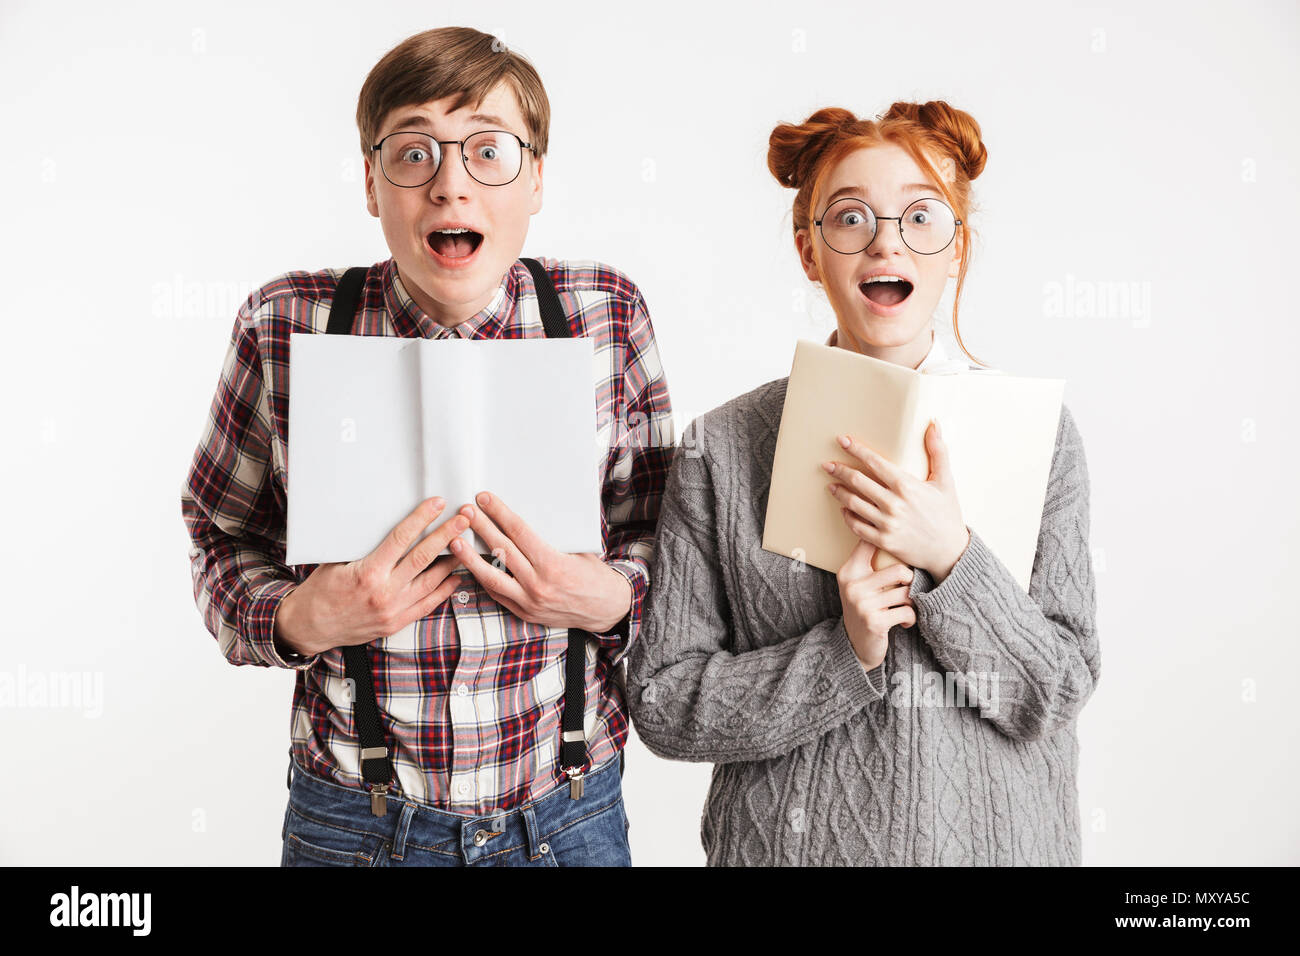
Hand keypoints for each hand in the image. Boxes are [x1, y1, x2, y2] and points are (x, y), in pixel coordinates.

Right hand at [274, 496, 467, 656]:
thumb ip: (364, 546)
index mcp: (367, 572)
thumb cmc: (322, 589)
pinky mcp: (396, 623)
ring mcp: (393, 610)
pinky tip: (456, 576)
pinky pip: (427, 604)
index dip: (422, 518)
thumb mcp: (337, 560)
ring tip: (468, 543)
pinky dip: (444, 590)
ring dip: (452, 561)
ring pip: (432, 581)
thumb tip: (385, 521)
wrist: (310, 627)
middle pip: (424, 557)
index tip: (438, 503)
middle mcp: (384, 592)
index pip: (402, 539)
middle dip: (447, 534)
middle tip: (465, 518)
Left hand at [451, 491, 630, 632]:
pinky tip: (470, 565)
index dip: (499, 513)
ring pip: (491, 577)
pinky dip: (483, 579)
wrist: (607, 610)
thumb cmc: (596, 576)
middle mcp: (538, 584)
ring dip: (470, 557)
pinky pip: (497, 594)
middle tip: (464, 511)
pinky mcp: (524, 614)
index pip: (519, 533)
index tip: (484, 498)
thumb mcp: (580, 551)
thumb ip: (553, 538)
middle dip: (481, 528)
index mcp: (553, 565)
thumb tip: (530, 515)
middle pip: (501, 551)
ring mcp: (529, 602)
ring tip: (454, 540)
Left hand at [823, 419, 970, 581]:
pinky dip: (847, 516)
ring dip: (840, 492)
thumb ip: (938, 450)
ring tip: (832, 484)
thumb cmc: (947, 514)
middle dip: (840, 470)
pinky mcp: (883, 541)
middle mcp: (894, 504)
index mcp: (907, 486)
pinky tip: (843, 508)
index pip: (874, 462)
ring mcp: (886, 524)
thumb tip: (933, 423)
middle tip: (827, 464)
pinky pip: (857, 526)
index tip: (842, 440)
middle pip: (858, 482)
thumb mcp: (945, 480)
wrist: (950, 551)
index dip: (856, 450)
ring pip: (854, 504)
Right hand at [838, 537, 914, 671]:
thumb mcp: (858, 584)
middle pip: (899, 570)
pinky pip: (907, 612)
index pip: (870, 544)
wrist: (854, 645)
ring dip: (911, 602)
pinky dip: (911, 618)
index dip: (889, 541)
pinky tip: (904, 621)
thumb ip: (869, 563)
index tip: (902, 547)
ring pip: (906, 592)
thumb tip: (895, 537)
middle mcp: (853, 586)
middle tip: (908, 587)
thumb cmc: (864, 609)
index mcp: (849, 572)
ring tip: (905, 607)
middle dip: (910, 580)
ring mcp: (863, 604)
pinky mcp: (875, 622)